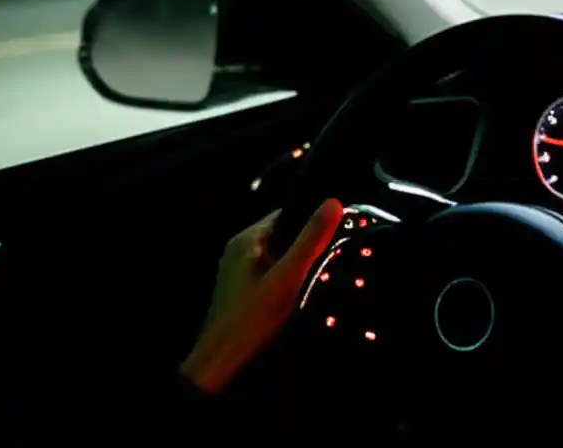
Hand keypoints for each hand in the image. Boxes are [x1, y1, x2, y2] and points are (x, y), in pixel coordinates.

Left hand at [179, 199, 343, 393]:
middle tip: (339, 251)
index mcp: (248, 239)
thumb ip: (310, 240)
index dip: (313, 220)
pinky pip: (272, 274)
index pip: (287, 215)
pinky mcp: (242, 291)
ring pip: (278, 256)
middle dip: (308, 243)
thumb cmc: (253, 316)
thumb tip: (334, 202)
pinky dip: (289, 278)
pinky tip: (305, 290)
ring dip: (300, 263)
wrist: (221, 360)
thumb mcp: (287, 276)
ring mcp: (239, 272)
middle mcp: (240, 250)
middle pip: (283, 236)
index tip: (341, 228)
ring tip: (328, 270)